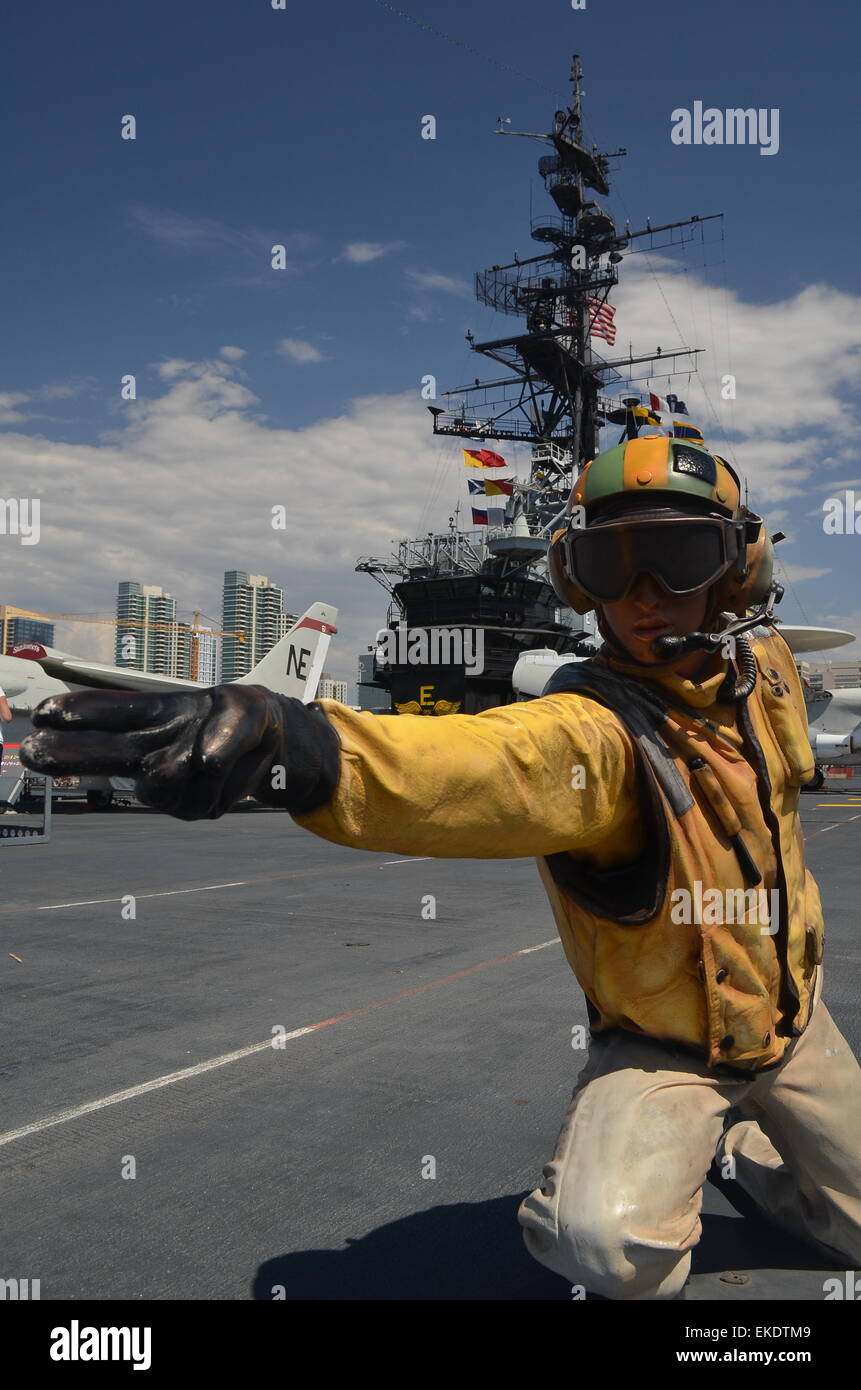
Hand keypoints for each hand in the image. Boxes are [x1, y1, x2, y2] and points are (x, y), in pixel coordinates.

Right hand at [20, 684, 293, 819]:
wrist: (275, 747)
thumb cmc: (249, 716)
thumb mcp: (248, 708)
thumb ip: (228, 729)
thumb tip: (202, 761)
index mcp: (155, 714)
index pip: (110, 712)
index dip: (79, 713)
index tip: (45, 715)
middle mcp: (150, 749)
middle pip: (101, 751)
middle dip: (66, 751)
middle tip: (32, 750)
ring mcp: (165, 781)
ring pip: (158, 784)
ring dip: (197, 771)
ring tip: (228, 753)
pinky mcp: (188, 806)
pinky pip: (201, 801)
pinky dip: (226, 787)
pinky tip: (235, 775)